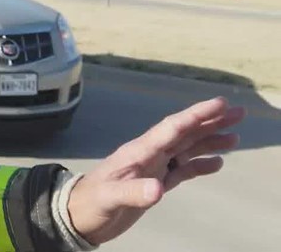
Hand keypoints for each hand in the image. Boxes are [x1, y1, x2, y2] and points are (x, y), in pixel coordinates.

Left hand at [67, 96, 244, 244]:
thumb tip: (159, 189)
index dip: (196, 115)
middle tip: (239, 112)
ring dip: (210, 141)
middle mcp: (148, 155)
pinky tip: (217, 163)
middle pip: (184, 133)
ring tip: (235, 137)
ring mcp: (153, 168)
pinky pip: (182, 170)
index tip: (220, 103)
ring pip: (186, 149)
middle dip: (211, 122)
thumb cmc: (91, 202)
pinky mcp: (155, 183)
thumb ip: (133, 192)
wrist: (78, 215)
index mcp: (138, 152)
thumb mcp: (110, 198)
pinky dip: (200, 165)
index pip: (172, 128)